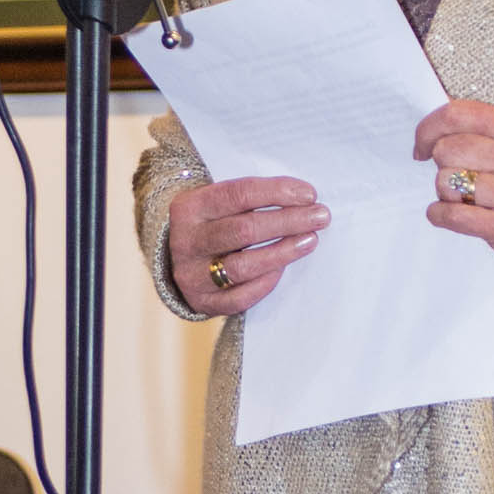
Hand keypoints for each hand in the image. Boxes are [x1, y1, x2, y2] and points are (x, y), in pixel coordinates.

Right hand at [168, 175, 330, 316]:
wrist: (173, 258)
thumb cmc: (212, 223)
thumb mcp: (218, 203)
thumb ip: (251, 199)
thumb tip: (303, 200)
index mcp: (190, 208)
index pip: (239, 195)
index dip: (277, 192)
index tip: (309, 194)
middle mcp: (187, 241)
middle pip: (244, 230)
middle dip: (288, 221)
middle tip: (321, 217)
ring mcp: (192, 275)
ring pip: (243, 266)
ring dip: (283, 252)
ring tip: (310, 240)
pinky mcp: (202, 301)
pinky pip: (240, 297)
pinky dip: (266, 283)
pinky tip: (283, 269)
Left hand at [414, 102, 493, 284]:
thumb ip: (482, 134)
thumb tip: (430, 130)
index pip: (458, 114)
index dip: (428, 128)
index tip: (421, 145)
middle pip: (446, 149)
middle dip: (441, 164)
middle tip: (455, 176)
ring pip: (446, 181)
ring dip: (444, 192)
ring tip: (463, 198)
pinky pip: (450, 214)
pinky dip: (439, 214)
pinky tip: (447, 214)